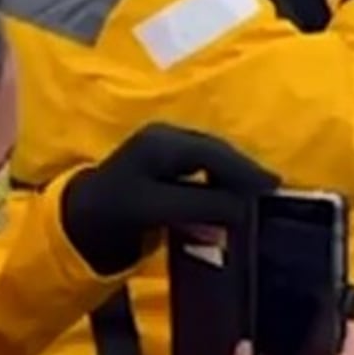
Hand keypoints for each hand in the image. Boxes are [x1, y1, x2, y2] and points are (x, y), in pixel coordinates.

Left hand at [60, 124, 278, 274]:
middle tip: (271, 189)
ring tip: (257, 189)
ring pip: (212, 155)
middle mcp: (165, 136)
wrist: (80, 218)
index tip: (273, 186)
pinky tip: (233, 189)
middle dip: (244, 170)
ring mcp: (164, 144)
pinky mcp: (165, 157)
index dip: (245, 170)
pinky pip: (203, 162)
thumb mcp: (157, 210)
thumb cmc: (114, 212)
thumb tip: (244, 208)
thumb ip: (201, 206)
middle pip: (216, 150)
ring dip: (234, 173)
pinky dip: (221, 175)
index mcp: (161, 144)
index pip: (213, 154)